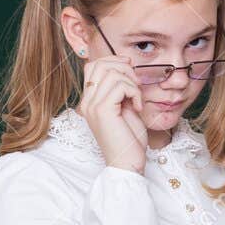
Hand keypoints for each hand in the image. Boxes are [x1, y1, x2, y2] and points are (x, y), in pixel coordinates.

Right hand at [78, 56, 148, 172]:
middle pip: (100, 64)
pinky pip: (120, 86)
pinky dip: (134, 92)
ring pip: (112, 74)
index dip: (113, 61)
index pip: (93, 66)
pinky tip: (137, 108)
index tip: (130, 70)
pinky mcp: (102, 110)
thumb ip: (122, 88)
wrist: (127, 163)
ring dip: (132, 83)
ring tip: (137, 99)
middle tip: (137, 85)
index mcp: (90, 100)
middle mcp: (87, 101)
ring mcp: (92, 105)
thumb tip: (126, 65)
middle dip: (124, 68)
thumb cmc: (129, 139)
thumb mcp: (125, 107)